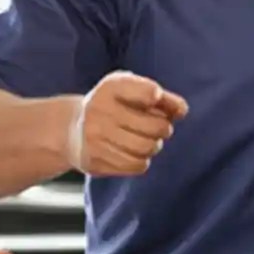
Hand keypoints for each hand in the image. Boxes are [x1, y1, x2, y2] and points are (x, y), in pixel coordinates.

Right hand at [66, 70, 188, 176]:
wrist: (71, 130)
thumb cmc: (113, 105)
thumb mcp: (131, 89)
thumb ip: (160, 97)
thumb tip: (182, 111)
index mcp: (111, 87)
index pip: (150, 92)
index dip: (161, 98)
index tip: (157, 98)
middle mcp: (100, 110)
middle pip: (155, 126)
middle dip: (164, 128)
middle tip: (160, 127)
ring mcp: (95, 137)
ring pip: (147, 148)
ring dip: (154, 146)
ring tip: (148, 141)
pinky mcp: (95, 160)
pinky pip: (136, 165)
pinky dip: (142, 160)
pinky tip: (134, 152)